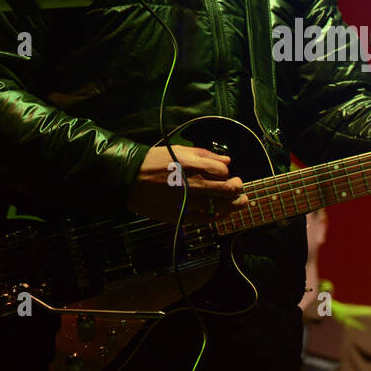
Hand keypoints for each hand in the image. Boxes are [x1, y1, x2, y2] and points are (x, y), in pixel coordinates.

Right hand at [125, 145, 249, 223]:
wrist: (130, 179)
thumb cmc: (155, 162)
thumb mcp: (180, 150)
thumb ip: (206, 155)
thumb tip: (228, 161)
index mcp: (194, 166)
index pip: (224, 172)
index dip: (227, 173)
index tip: (225, 175)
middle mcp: (195, 185)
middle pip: (228, 190)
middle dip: (238, 189)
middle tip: (240, 188)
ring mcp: (189, 203)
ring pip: (221, 207)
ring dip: (234, 205)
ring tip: (241, 202)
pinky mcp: (181, 216)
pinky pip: (206, 219)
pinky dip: (218, 216)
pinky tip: (222, 213)